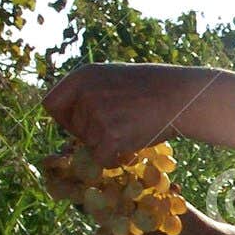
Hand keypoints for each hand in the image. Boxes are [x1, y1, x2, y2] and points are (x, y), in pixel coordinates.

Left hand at [43, 63, 207, 165]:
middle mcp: (85, 93)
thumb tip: (71, 117)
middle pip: (71, 128)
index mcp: (82, 75)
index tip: (82, 122)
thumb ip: (89, 92)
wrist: (183, 97)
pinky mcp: (111, 135)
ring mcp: (98, 114)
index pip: (51, 105)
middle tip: (118, 125)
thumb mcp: (113, 77)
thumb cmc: (154, 88)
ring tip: (132, 130)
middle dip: (90, 132)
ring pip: (88, 144)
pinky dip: (114, 159)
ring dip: (107, 144)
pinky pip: (101, 159)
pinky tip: (130, 147)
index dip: (65, 117)